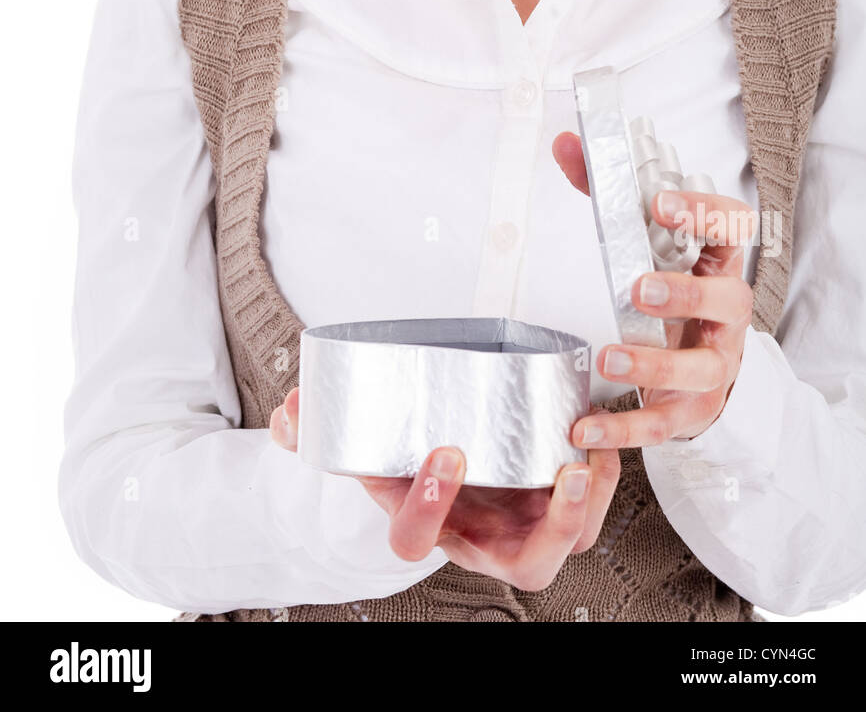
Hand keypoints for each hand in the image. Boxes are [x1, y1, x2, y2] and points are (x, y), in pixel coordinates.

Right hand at [270, 388, 619, 590]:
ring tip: (592, 457)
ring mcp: (522, 529)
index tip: (443, 453)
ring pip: (569, 544)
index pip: (417, 539)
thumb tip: (290, 413)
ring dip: (589, 507)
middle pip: (526, 564)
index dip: (430, 505)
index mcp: (424, 525)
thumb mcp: (359, 447)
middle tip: (561, 472)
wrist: (436, 465)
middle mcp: (480, 540)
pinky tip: (598, 437)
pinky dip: (603, 478)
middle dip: (551, 524)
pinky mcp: (552, 505)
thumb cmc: (403, 459)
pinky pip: (589, 510)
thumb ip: (316, 431)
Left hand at [553, 131, 756, 446]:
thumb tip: (563, 140)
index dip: (703, 213)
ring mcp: (714, 363)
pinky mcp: (692, 409)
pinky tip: (584, 428)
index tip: (661, 202)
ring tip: (609, 357)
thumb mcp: (641, 239)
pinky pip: (662, 423)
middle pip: (726, 301)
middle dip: (684, 294)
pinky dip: (624, 429)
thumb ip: (601, 189)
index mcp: (717, 262)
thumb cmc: (669, 289)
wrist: (702, 367)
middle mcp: (726, 314)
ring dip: (654, 363)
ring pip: (700, 368)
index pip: (732, 227)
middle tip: (637, 287)